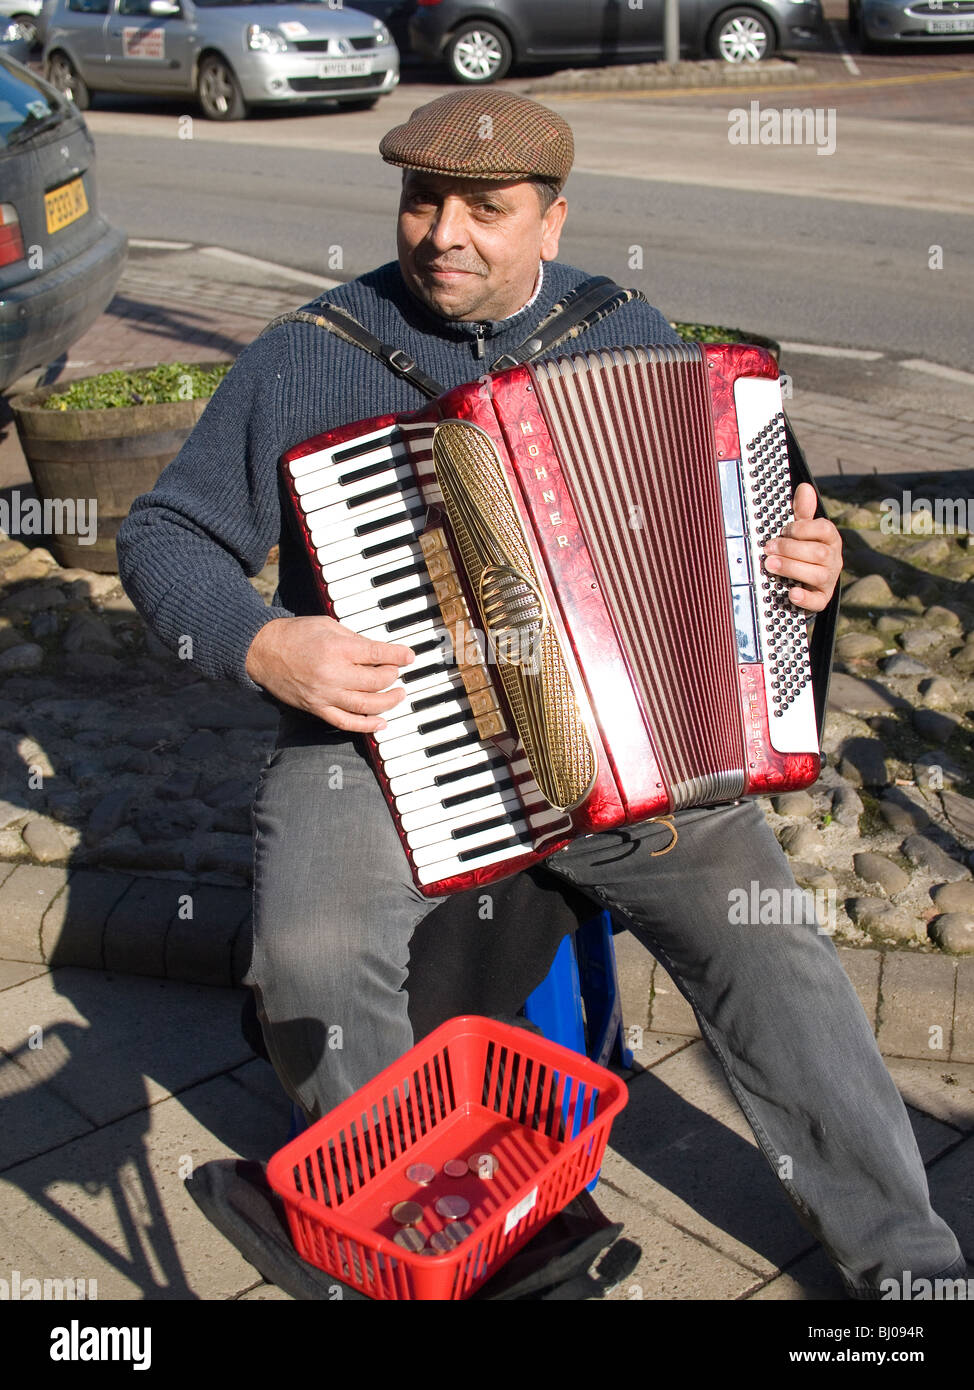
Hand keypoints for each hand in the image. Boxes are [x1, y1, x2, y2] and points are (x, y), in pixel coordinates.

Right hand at [245, 615, 414, 731]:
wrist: (263, 651)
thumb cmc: (295, 634)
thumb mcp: (328, 625)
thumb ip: (354, 640)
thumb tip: (379, 652)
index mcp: (336, 648)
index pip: (377, 655)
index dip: (398, 656)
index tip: (409, 656)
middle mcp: (332, 674)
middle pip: (375, 682)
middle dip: (392, 677)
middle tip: (396, 672)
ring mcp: (325, 694)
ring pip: (366, 705)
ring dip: (388, 702)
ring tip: (398, 695)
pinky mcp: (317, 708)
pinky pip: (346, 722)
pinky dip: (366, 725)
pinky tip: (381, 722)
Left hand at [763, 482, 841, 613]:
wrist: (805, 580)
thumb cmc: (802, 550)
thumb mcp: (801, 530)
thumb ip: (802, 512)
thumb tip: (804, 487)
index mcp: (829, 539)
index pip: (824, 529)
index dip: (803, 529)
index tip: (784, 530)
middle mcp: (833, 559)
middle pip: (818, 553)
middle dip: (791, 549)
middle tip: (768, 548)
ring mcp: (828, 580)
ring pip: (817, 574)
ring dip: (791, 568)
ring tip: (770, 565)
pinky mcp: (821, 599)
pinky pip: (817, 601)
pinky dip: (805, 598)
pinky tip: (791, 592)